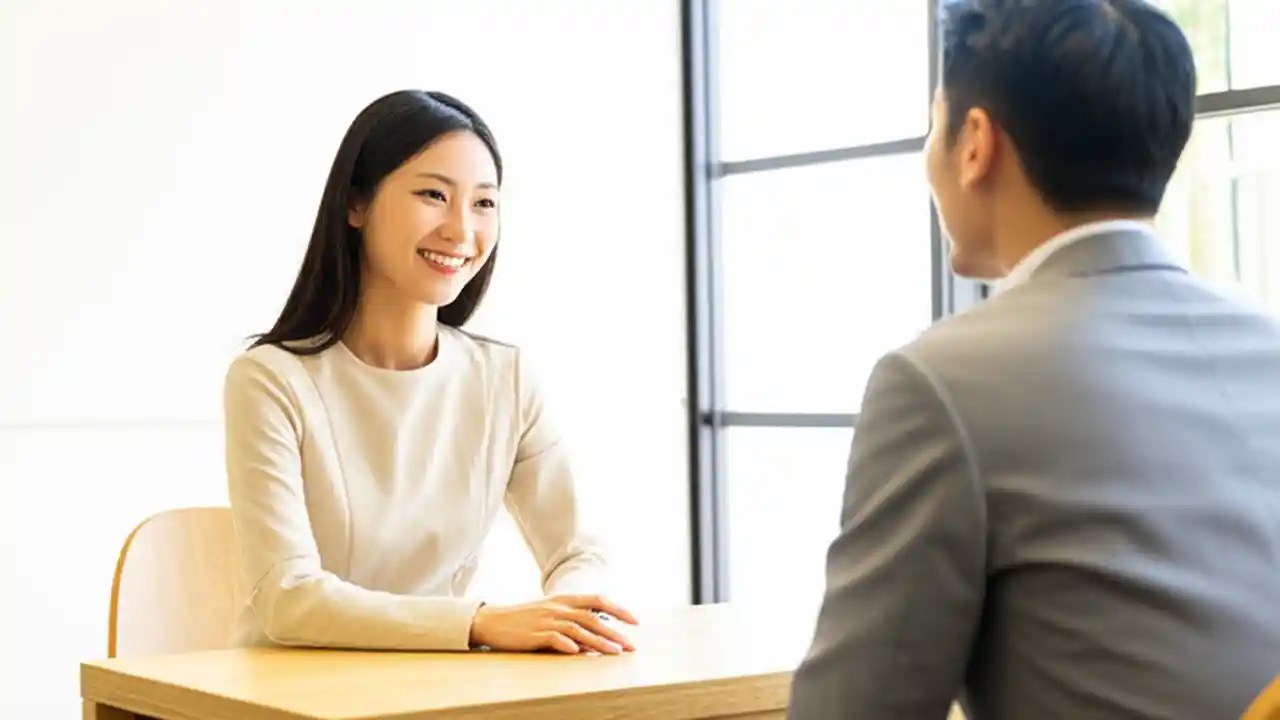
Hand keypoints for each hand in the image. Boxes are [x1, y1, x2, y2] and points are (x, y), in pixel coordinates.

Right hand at [468, 594, 638, 654]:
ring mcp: (546, 620)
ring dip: (598, 642)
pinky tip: (578, 652)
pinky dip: (567, 644)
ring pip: (578, 629)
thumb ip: (572, 620)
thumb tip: (594, 638)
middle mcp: (558, 607)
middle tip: (630, 645)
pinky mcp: (534, 634)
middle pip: (592, 617)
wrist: (493, 621)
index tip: (635, 622)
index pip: (597, 600)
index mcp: (564, 599)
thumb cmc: (525, 619)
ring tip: (614, 652)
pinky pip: (553, 638)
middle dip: (614, 632)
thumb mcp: (550, 612)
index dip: (618, 609)